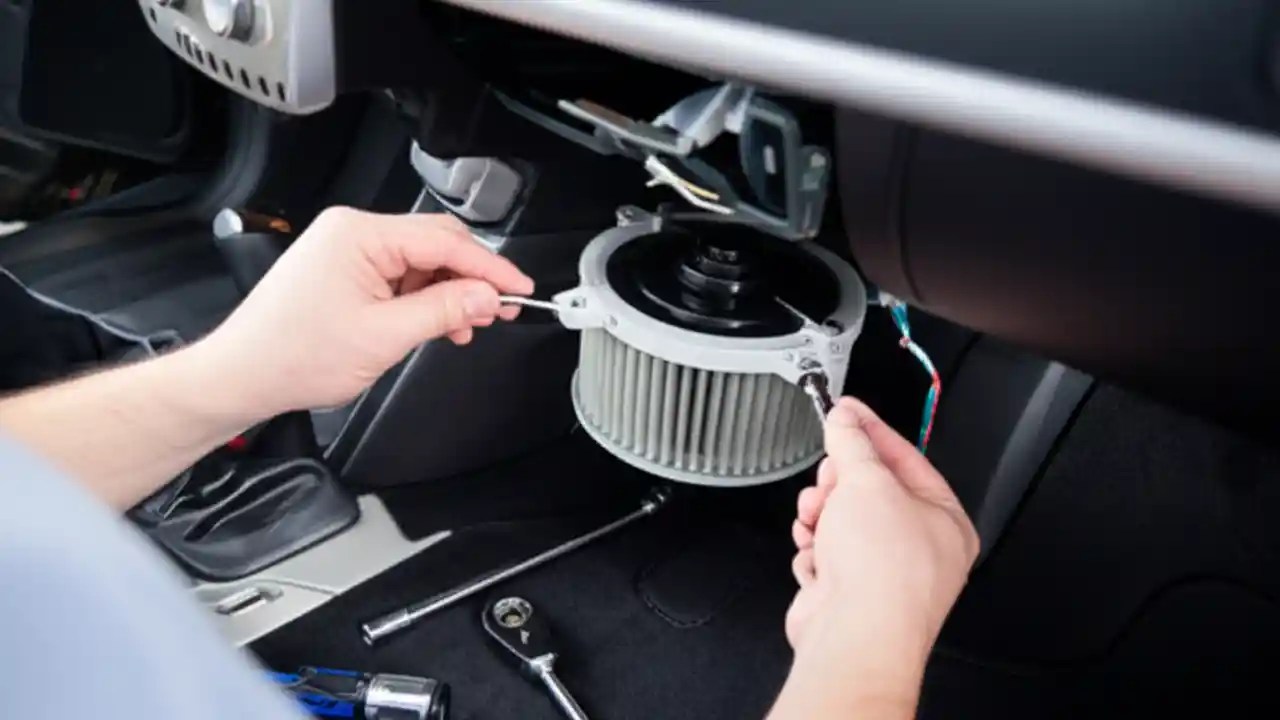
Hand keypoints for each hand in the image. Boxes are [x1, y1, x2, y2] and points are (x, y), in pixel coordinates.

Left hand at [199, 207, 532, 417]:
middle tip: (499, 310)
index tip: (519, 288)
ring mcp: (348, 250)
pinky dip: (424, 299)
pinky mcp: (346, 270)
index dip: (489, 268)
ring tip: (467, 326)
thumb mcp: (384, 336)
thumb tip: (485, 296)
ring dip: (449, 293)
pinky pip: (400, 276)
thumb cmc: (292, 354)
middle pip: (435, 244)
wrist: (243, 375)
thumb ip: (443, 311)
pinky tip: (439, 324)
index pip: (444, 241)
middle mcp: (352, 232)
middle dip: (471, 278)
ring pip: (421, 262)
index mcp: (359, 235)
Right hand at [782, 397, 978, 711]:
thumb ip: (852, 442)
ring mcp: (883, 575)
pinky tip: (817, 557)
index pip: (906, 459)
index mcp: (944, 520)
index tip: (845, 410)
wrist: (854, 635)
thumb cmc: (883, 571)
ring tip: (817, 521)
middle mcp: (920, 550)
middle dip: (839, 484)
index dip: (871, 431)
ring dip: (821, 517)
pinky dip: (814, 552)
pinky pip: (824, 555)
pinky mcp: (849, 594)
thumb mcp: (867, 480)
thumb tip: (844, 419)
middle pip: (868, 491)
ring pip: (840, 523)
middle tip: (830, 480)